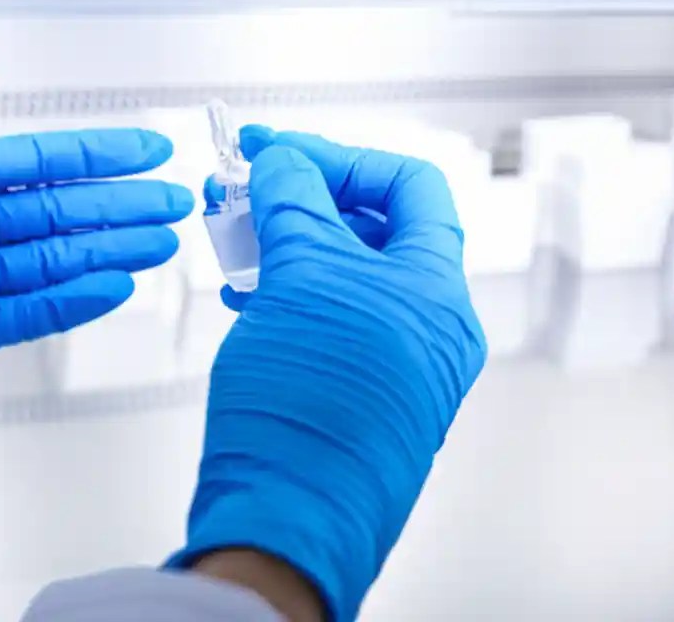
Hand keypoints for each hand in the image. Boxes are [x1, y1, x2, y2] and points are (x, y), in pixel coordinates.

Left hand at [0, 21, 193, 471]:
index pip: (45, 162)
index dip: (101, 155)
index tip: (149, 152)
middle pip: (63, 212)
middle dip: (122, 208)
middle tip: (173, 206)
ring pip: (59, 261)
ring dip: (112, 252)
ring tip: (160, 247)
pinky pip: (36, 310)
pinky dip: (78, 300)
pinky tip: (115, 288)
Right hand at [172, 126, 486, 619]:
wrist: (289, 521)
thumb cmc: (311, 415)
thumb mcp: (300, 278)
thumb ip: (295, 204)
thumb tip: (286, 160)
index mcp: (438, 291)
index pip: (410, 186)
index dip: (341, 158)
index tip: (279, 152)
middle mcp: (429, 326)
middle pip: (376, 229)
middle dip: (305, 197)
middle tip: (247, 186)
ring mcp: (397, 363)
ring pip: (347, 275)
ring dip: (288, 243)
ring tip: (234, 234)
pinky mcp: (360, 394)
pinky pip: (331, 321)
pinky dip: (289, 292)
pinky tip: (245, 291)